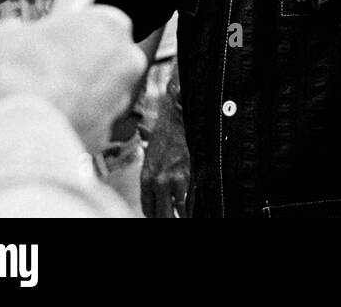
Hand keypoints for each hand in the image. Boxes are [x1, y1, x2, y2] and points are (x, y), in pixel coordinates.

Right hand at [0, 7, 146, 152]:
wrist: (20, 132)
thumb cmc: (15, 76)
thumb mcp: (5, 34)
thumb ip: (18, 29)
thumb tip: (13, 31)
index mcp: (110, 24)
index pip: (99, 20)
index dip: (73, 32)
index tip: (55, 39)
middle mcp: (127, 59)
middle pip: (104, 56)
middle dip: (79, 62)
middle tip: (44, 69)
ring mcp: (122, 97)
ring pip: (100, 91)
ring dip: (76, 93)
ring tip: (39, 98)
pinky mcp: (109, 130)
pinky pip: (89, 121)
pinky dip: (72, 120)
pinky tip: (45, 120)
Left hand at [142, 77, 189, 217]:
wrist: (177, 120)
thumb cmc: (164, 136)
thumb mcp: (150, 158)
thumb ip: (151, 178)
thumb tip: (157, 192)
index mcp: (145, 179)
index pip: (148, 209)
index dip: (155, 216)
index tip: (161, 216)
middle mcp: (158, 182)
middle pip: (161, 215)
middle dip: (167, 219)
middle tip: (173, 219)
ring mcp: (174, 180)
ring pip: (178, 211)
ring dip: (183, 216)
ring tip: (185, 216)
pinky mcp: (190, 175)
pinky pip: (191, 200)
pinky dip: (194, 206)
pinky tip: (195, 209)